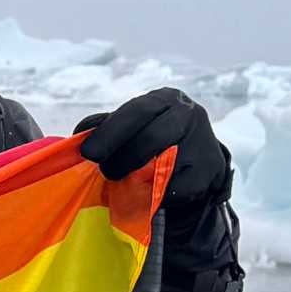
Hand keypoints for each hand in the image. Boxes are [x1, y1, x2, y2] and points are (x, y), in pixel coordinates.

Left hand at [78, 88, 229, 204]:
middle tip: (106, 172)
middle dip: (122, 159)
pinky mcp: (210, 169)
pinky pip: (175, 188)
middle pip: (152, 138)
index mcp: (165, 99)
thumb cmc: (150, 136)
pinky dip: (156, 193)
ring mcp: (202, 142)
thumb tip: (80, 136)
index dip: (110, 133)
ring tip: (124, 181)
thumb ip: (103, 126)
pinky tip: (149, 189)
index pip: (137, 111)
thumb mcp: (129, 124)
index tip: (88, 153)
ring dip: (137, 178)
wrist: (195, 158)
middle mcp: (189, 115)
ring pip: (164, 165)